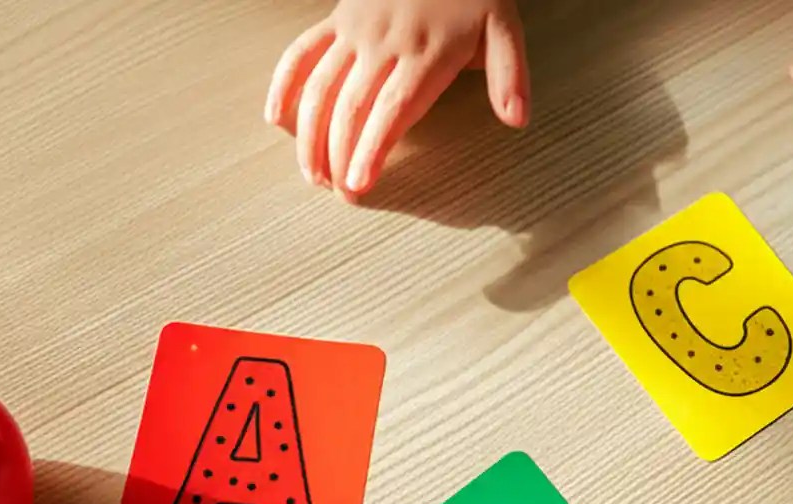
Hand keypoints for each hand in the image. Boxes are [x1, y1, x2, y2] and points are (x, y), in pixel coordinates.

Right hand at [264, 0, 529, 197]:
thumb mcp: (504, 29)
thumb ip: (509, 76)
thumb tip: (516, 118)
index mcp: (426, 54)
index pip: (393, 110)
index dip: (372, 148)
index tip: (359, 184)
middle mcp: (384, 44)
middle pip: (353, 107)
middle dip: (341, 155)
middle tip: (341, 194)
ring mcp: (355, 31)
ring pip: (322, 86)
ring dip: (311, 134)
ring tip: (312, 175)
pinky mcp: (337, 19)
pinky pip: (302, 52)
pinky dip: (284, 84)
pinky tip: (276, 119)